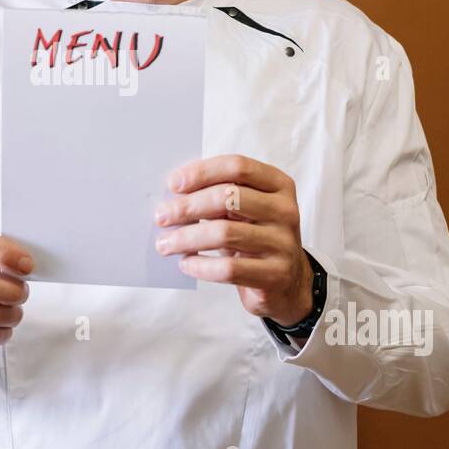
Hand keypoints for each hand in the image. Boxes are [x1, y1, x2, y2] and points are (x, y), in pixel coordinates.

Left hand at [153, 154, 313, 325]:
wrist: (287, 282)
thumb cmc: (255, 237)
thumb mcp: (244, 210)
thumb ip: (219, 195)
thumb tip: (173, 192)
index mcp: (278, 185)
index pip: (238, 167)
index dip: (202, 172)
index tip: (172, 184)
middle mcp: (285, 210)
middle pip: (229, 197)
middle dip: (188, 206)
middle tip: (161, 216)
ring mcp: (284, 243)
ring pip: (225, 233)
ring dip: (187, 238)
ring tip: (165, 244)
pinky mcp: (276, 274)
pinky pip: (229, 268)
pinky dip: (201, 266)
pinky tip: (186, 263)